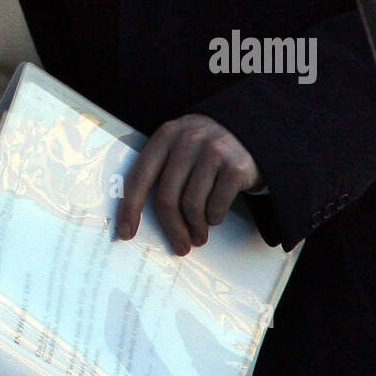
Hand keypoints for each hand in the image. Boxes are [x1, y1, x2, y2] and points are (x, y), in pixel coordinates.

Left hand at [115, 114, 262, 254]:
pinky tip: (215, 216)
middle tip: (180, 246)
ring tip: (199, 234)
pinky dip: (214, 218)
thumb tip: (140, 216)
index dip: (130, 207)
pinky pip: (216, 207)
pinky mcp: (235, 167)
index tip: (126, 233)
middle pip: (167, 197)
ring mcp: (212, 152)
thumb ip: (162, 169)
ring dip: (196, 227)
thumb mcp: (180, 144)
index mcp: (165, 136)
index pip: (140, 176)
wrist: (250, 128)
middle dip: (172, 228)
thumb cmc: (205, 146)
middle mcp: (187, 141)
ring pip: (192, 206)